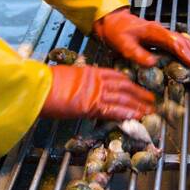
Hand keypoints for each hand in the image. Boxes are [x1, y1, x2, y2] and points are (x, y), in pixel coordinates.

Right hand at [40, 64, 154, 120]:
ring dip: (137, 105)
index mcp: (89, 72)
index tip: (137, 87)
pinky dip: (126, 114)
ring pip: (122, 98)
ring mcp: (95, 92)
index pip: (115, 76)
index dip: (129, 83)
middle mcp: (95, 80)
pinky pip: (114, 110)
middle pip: (124, 87)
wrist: (37, 88)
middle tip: (151, 100)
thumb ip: (79, 84)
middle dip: (139, 94)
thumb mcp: (65, 78)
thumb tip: (83, 93)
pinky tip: (136, 117)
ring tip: (149, 110)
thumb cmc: (45, 84)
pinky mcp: (92, 106)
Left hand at [93, 7, 189, 70]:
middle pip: (183, 42)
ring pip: (184, 42)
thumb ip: (138, 54)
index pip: (173, 42)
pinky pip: (180, 44)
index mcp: (153, 31)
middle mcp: (161, 31)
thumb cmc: (117, 33)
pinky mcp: (162, 37)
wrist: (113, 22)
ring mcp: (163, 33)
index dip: (185, 53)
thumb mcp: (123, 45)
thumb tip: (153, 63)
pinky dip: (189, 51)